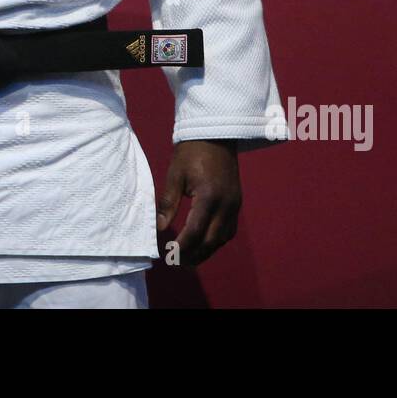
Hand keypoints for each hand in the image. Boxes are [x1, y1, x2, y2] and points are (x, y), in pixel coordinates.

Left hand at [156, 139, 241, 265]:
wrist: (216, 134)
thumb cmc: (191, 152)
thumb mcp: (175, 175)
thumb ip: (168, 203)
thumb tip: (160, 227)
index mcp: (209, 196)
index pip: (195, 231)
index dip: (182, 246)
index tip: (169, 254)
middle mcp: (226, 204)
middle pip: (211, 240)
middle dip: (194, 254)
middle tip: (177, 263)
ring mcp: (234, 204)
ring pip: (222, 238)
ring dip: (206, 250)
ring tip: (189, 259)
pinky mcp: (237, 202)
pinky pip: (229, 229)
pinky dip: (217, 240)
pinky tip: (204, 243)